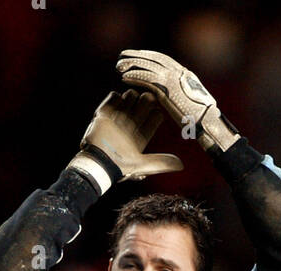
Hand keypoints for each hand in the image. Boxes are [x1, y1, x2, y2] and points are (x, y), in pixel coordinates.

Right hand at [68, 90, 183, 194]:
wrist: (99, 162)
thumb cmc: (120, 166)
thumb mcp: (143, 165)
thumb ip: (161, 162)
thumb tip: (181, 165)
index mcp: (143, 133)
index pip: (157, 115)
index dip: (157, 112)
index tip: (153, 115)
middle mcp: (132, 123)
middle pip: (146, 100)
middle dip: (146, 99)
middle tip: (140, 105)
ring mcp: (120, 117)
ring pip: (131, 94)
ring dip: (130, 97)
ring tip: (124, 109)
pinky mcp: (106, 112)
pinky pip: (114, 95)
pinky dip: (115, 98)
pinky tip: (114, 107)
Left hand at [117, 49, 239, 152]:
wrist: (208, 123)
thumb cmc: (203, 118)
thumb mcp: (191, 102)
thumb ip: (181, 95)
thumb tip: (175, 97)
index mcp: (185, 73)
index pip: (163, 60)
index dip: (148, 57)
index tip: (137, 56)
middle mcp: (179, 72)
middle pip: (154, 58)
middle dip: (138, 56)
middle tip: (123, 55)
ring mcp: (173, 79)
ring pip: (148, 66)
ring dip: (132, 64)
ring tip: (118, 66)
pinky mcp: (166, 88)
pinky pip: (146, 79)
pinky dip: (135, 77)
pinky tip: (124, 78)